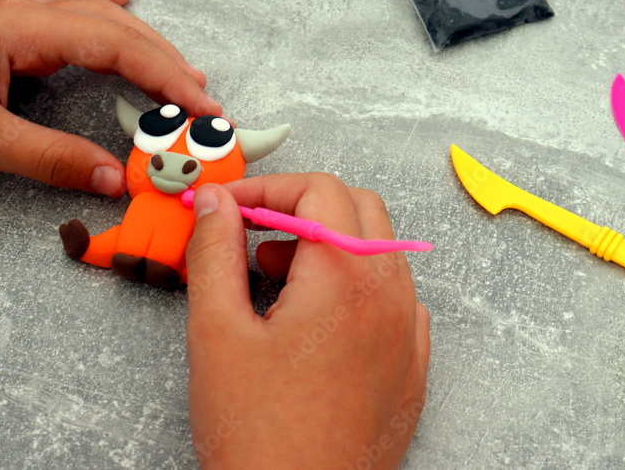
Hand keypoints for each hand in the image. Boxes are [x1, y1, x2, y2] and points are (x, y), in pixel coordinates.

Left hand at [0, 0, 220, 194]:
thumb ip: (47, 156)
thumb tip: (118, 178)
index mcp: (23, 28)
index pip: (115, 45)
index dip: (167, 77)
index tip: (207, 109)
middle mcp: (25, 16)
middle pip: (114, 28)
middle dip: (165, 63)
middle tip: (205, 102)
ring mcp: (13, 24)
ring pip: (94, 18)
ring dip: (142, 40)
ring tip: (181, 64)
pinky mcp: (1, 43)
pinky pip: (65, 14)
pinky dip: (99, 8)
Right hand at [185, 174, 430, 468]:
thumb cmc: (258, 436)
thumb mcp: (217, 332)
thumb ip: (214, 252)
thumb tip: (213, 203)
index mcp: (345, 278)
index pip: (317, 190)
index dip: (266, 188)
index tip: (228, 208)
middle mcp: (389, 296)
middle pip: (356, 208)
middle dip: (300, 207)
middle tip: (252, 237)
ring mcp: (408, 333)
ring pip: (377, 250)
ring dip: (328, 245)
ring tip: (275, 282)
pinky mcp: (411, 366)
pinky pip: (394, 297)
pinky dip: (354, 286)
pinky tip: (314, 320)